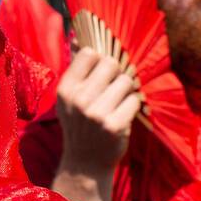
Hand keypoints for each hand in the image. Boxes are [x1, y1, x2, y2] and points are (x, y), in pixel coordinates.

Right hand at [55, 47, 140, 177]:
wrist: (85, 164)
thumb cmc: (80, 126)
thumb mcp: (69, 100)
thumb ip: (77, 71)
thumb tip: (80, 36)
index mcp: (65, 90)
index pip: (90, 53)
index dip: (100, 61)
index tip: (100, 74)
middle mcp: (78, 99)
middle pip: (111, 63)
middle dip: (116, 74)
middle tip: (112, 90)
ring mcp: (96, 113)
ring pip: (126, 80)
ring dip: (127, 91)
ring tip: (117, 104)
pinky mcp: (114, 125)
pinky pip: (135, 100)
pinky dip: (133, 106)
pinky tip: (122, 116)